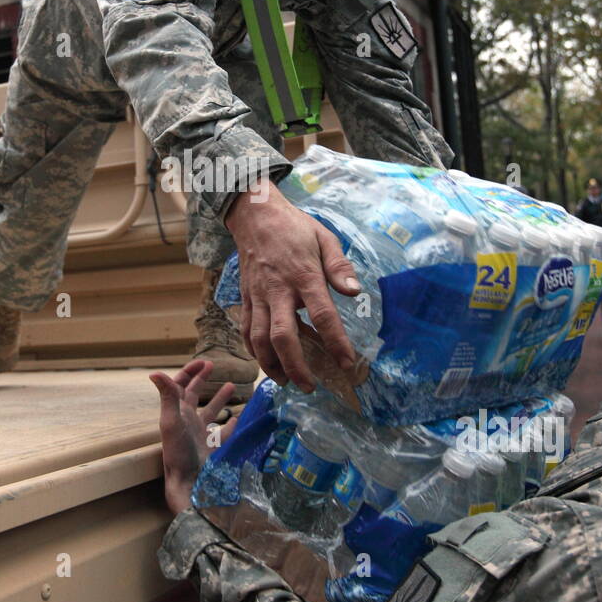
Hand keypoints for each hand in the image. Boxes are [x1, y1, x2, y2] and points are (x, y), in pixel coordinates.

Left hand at [150, 359, 238, 515]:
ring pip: (211, 411)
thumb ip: (167, 397)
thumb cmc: (178, 452)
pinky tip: (241, 417)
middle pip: (193, 394)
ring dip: (219, 398)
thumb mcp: (171, 421)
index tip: (203, 362)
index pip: (180, 385)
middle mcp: (187, 420)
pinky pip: (224, 431)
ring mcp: (200, 434)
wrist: (189, 483)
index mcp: (177, 412)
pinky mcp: (212, 446)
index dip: (189, 372)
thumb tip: (154, 372)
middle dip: (201, 379)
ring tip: (232, 386)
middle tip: (213, 365)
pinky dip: (232, 423)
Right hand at [225, 186, 359, 387]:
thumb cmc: (294, 228)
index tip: (347, 363)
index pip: (322, 315)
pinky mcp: (246, 298)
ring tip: (287, 382)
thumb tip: (355, 291)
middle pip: (283, 336)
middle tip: (311, 386)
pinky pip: (246, 330)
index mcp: (304, 275)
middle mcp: (278, 290)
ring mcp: (258, 296)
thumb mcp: (325, 238)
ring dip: (272, 365)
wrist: (254, 215)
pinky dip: (254, 351)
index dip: (335, 342)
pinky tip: (266, 363)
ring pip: (259, 339)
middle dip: (296, 366)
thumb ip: (340, 266)